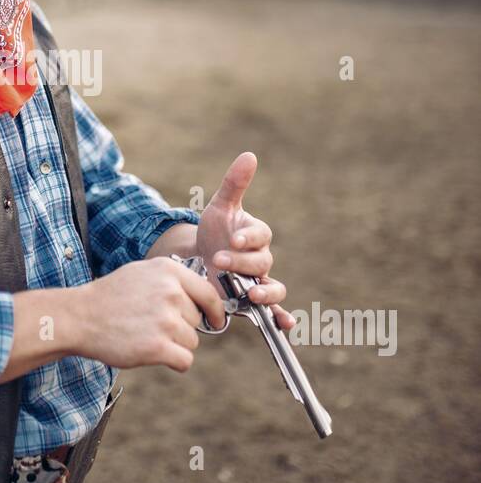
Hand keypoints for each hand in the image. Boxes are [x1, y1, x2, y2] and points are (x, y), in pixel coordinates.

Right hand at [75, 255, 227, 372]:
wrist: (81, 317)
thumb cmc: (110, 297)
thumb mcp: (142, 273)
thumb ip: (172, 281)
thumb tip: (202, 298)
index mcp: (169, 272)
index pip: (209, 293)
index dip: (215, 311)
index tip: (216, 321)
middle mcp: (171, 293)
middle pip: (197, 321)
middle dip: (180, 327)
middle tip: (150, 325)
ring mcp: (165, 320)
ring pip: (191, 342)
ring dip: (174, 345)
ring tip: (145, 336)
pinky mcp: (158, 347)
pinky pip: (185, 360)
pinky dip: (174, 362)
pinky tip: (154, 354)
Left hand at [194, 151, 294, 332]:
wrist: (197, 259)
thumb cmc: (213, 231)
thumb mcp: (219, 208)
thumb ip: (234, 184)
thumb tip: (249, 155)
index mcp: (256, 235)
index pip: (260, 236)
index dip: (248, 238)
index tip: (232, 239)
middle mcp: (261, 259)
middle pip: (261, 263)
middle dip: (241, 263)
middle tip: (220, 261)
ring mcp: (258, 281)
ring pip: (274, 288)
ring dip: (266, 293)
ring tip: (251, 294)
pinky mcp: (251, 302)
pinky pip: (274, 312)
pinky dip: (282, 319)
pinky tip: (285, 326)